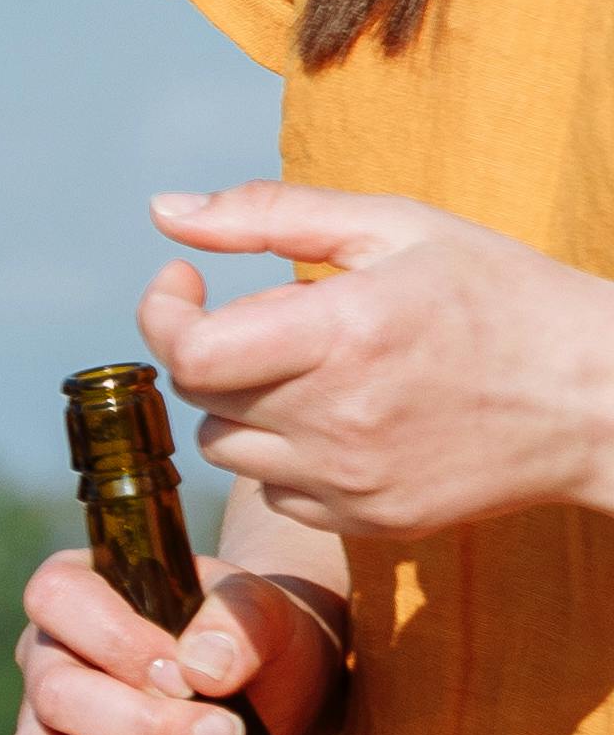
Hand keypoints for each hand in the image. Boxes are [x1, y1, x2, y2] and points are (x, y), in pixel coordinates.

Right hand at [3, 536, 336, 734]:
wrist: (285, 685)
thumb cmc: (268, 637)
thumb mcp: (273, 614)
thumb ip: (241, 622)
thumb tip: (202, 669)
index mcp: (81, 598)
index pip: (56, 598)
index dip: (108, 636)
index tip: (183, 672)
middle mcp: (48, 666)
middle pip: (53, 695)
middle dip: (134, 728)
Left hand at [142, 184, 613, 537]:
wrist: (602, 398)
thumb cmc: (505, 298)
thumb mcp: (399, 228)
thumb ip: (271, 215)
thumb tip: (165, 212)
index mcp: (343, 335)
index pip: (189, 353)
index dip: (164, 314)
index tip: (183, 281)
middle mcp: (337, 420)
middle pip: (203, 395)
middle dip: (216, 348)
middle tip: (281, 317)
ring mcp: (351, 482)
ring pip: (228, 450)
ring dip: (244, 405)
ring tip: (318, 368)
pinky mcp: (368, 522)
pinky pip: (276, 493)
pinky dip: (287, 455)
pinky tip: (345, 418)